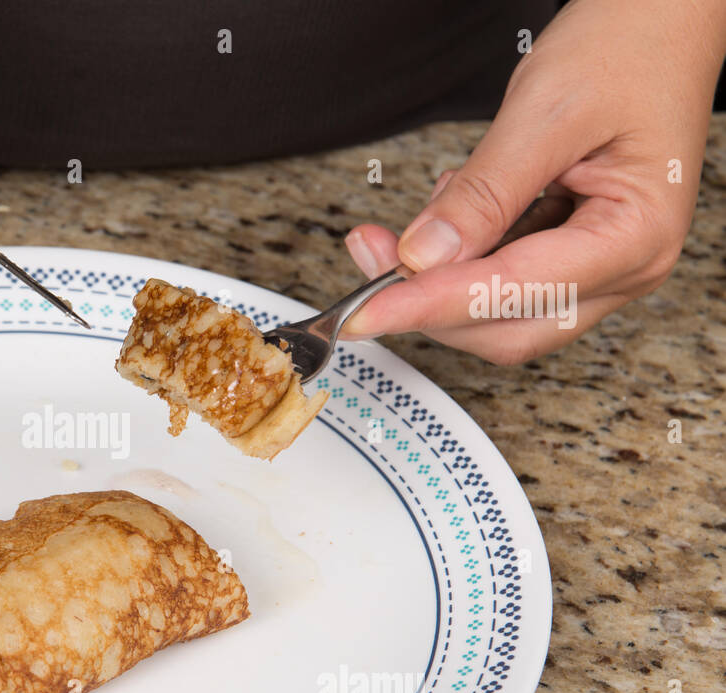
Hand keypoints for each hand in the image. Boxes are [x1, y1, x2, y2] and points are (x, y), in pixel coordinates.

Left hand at [341, 0, 725, 363]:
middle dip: (427, 304)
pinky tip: (456, 212)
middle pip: (503, 329)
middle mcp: (625, 267)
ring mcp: (600, 267)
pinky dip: (461, 260)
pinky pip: (502, 283)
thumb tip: (424, 256)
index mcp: (635, 237)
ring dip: (439, 282)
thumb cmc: (627, 49)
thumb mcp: (545, 111)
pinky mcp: (572, 256)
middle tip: (371, 254)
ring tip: (423, 215)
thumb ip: (484, 192)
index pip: (511, 294)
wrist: (659, 22)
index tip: (366, 311)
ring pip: (498, 315)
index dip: (428, 305)